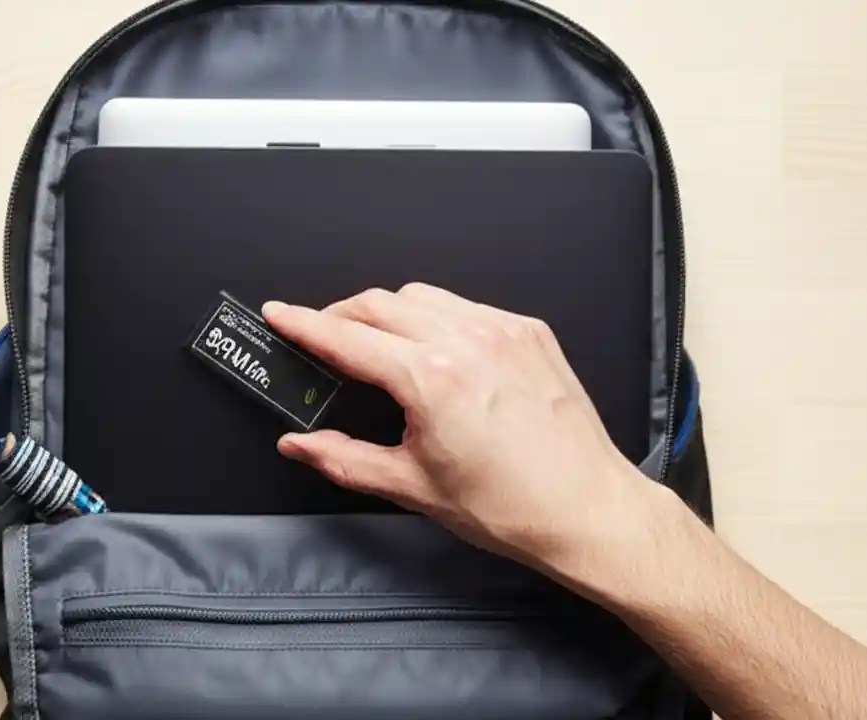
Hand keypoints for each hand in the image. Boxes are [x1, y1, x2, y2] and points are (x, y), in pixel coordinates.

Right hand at [262, 283, 663, 587]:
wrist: (589, 510)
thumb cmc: (509, 507)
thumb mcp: (413, 487)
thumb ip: (344, 459)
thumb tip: (298, 444)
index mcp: (432, 379)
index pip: (348, 338)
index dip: (304, 324)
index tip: (278, 314)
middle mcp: (467, 341)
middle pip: (380, 304)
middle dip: (342, 316)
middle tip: (323, 339)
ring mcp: (503, 331)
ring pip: (423, 296)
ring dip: (389, 312)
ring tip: (378, 346)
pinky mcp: (529, 333)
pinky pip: (466, 307)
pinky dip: (437, 319)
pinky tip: (435, 350)